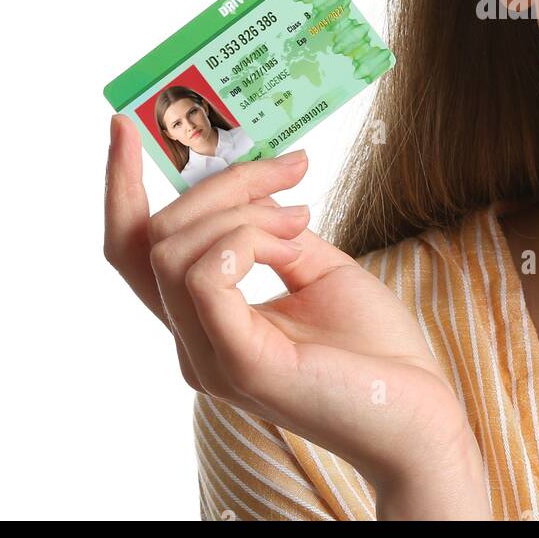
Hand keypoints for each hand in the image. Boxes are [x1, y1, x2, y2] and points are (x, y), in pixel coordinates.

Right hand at [104, 116, 486, 502]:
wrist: (420, 413)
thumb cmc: (374, 349)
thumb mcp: (319, 267)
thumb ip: (274, 233)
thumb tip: (257, 191)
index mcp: (205, 322)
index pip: (132, 253)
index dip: (118, 187)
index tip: (124, 125)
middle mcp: (194, 343)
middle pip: (153, 239)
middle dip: (220, 184)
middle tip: (291, 168)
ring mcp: (210, 358)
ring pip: (174, 250)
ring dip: (242, 210)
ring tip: (302, 216)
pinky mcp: (241, 364)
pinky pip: (206, 277)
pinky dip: (246, 239)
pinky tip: (292, 241)